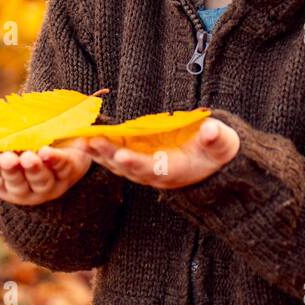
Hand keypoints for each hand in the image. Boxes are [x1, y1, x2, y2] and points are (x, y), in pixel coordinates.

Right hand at [0, 136, 92, 205]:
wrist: (62, 141)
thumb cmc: (25, 145)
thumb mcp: (3, 145)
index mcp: (7, 184)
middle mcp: (27, 190)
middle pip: (18, 184)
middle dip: (12, 171)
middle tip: (8, 159)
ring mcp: (49, 184)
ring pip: (41, 180)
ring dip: (34, 169)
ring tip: (29, 158)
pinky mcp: (69, 172)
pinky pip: (62, 167)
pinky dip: (55, 160)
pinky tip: (47, 152)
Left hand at [81, 118, 239, 189]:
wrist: (211, 164)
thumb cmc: (216, 151)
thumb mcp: (223, 144)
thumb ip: (217, 138)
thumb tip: (211, 130)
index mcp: (174, 171)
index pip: (152, 169)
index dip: (137, 163)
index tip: (121, 156)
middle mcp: (155, 174)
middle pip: (127, 167)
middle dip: (109, 155)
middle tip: (91, 142)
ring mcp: (144, 168)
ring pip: (117, 163)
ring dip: (99, 153)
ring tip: (81, 139)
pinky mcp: (137, 160)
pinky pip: (115, 155)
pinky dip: (100, 149)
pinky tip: (84, 138)